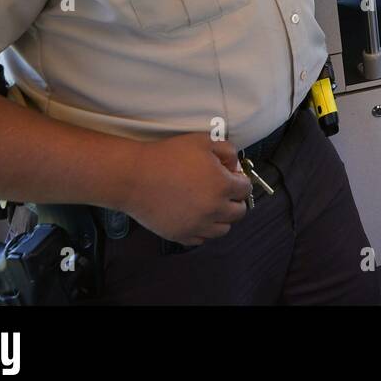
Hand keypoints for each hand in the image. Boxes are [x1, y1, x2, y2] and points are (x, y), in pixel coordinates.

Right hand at [120, 133, 251, 245]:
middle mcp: (214, 209)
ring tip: (209, 205)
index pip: (246, 189)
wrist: (134, 177)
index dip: (240, 180)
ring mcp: (197, 226)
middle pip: (239, 212)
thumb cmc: (168, 156)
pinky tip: (194, 215)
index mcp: (223, 186)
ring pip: (223, 230)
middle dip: (234, 200)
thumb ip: (227, 150)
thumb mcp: (203, 141)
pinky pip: (201, 239)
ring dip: (221, 218)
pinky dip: (202, 229)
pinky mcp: (181, 235)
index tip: (230, 177)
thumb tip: (234, 166)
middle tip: (222, 191)